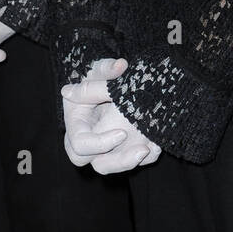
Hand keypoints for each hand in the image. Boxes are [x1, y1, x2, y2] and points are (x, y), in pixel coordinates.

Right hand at [62, 57, 161, 173]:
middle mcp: (87, 141)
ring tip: (151, 147)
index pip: (81, 144)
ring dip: (131, 162)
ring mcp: (103, 150)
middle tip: (142, 148)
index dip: (100, 143)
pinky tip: (156, 145)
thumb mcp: (99, 71)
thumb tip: (120, 64)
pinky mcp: (119, 152)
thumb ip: (107, 69)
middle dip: (119, 161)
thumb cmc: (98, 76)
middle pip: (96, 164)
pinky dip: (144, 159)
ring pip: (113, 167)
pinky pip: (131, 164)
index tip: (123, 132)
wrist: (109, 84)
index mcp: (76, 124)